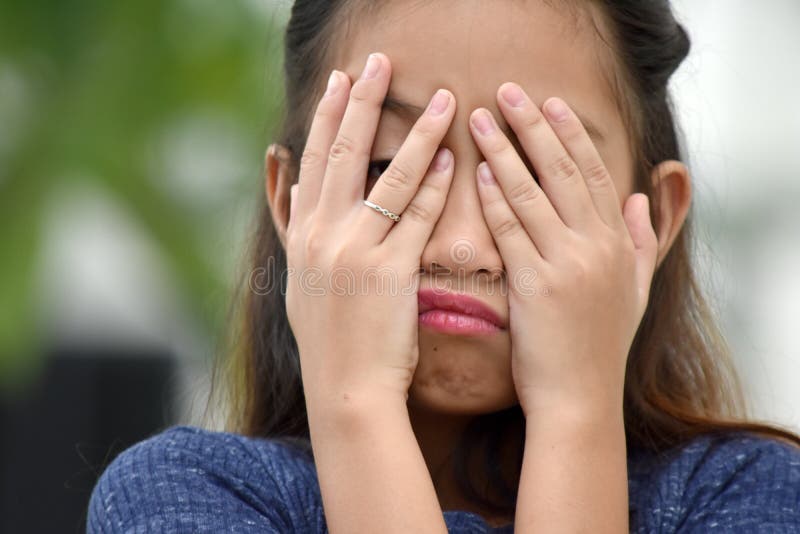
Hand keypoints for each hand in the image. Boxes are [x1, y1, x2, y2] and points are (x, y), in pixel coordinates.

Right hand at [285, 53, 456, 405]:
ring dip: (418, 134)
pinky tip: (452, 157)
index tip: (342, 78)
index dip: (329, 115)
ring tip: (441, 98)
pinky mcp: (390, 273)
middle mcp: (322, 236)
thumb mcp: (299, 282)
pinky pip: (417, 218)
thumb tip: (295, 187)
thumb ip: (298, 231)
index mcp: (301, 235)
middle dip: (363, 102)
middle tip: (379, 62)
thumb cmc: (330, 340)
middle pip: (344, 154)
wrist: (345, 391)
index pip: (315, 159)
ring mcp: (355, 252)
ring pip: (388, 178)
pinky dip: (435, 185)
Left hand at [469, 83, 658, 416]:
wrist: (580, 400)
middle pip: (565, 171)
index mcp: (619, 244)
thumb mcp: (634, 293)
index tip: (549, 103)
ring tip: (481, 118)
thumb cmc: (599, 348)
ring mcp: (568, 264)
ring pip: (535, 193)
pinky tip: (479, 170)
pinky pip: (512, 231)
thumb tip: (641, 199)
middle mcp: (598, 247)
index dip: (572, 134)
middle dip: (535, 126)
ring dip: (506, 151)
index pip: (597, 174)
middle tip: (508, 91)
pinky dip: (496, 198)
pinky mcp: (537, 286)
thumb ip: (642, 243)